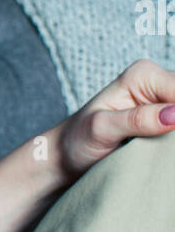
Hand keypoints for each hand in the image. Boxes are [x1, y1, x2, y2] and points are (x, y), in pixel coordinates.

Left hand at [56, 58, 174, 183]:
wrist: (67, 157)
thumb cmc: (78, 139)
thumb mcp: (102, 129)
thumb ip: (137, 120)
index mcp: (143, 74)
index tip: (169, 139)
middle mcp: (158, 83)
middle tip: (163, 149)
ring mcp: (164, 103)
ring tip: (161, 153)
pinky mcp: (166, 121)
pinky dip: (174, 144)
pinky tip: (167, 155)